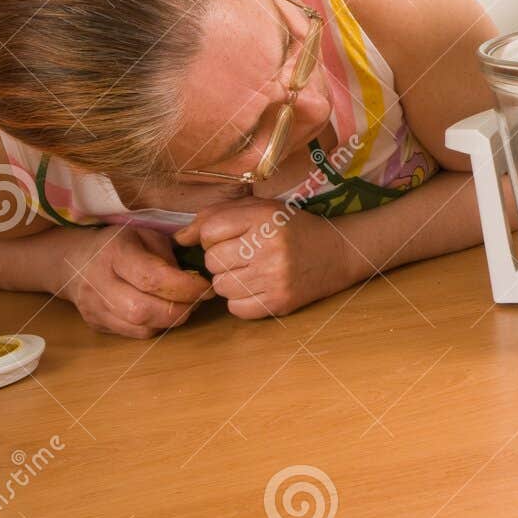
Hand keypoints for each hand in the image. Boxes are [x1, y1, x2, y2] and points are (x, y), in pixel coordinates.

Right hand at [58, 225, 212, 338]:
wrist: (74, 260)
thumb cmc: (120, 243)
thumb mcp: (147, 234)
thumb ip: (170, 256)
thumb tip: (194, 280)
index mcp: (114, 253)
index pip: (152, 278)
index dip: (185, 287)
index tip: (205, 286)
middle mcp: (99, 283)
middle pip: (143, 310)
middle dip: (180, 309)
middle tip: (199, 300)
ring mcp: (94, 308)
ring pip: (140, 327)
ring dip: (171, 320)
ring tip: (184, 305)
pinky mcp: (96, 324)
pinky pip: (135, 334)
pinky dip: (157, 326)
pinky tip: (164, 312)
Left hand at [175, 198, 362, 319]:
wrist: (338, 252)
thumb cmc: (292, 229)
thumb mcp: (260, 209)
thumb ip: (216, 216)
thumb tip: (179, 238)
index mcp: (265, 217)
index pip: (210, 230)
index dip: (213, 236)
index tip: (230, 236)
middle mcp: (270, 246)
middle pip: (212, 261)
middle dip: (220, 260)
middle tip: (242, 255)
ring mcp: (275, 277)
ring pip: (221, 286)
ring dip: (230, 280)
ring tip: (251, 271)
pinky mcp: (279, 302)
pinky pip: (236, 308)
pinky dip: (241, 301)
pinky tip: (258, 287)